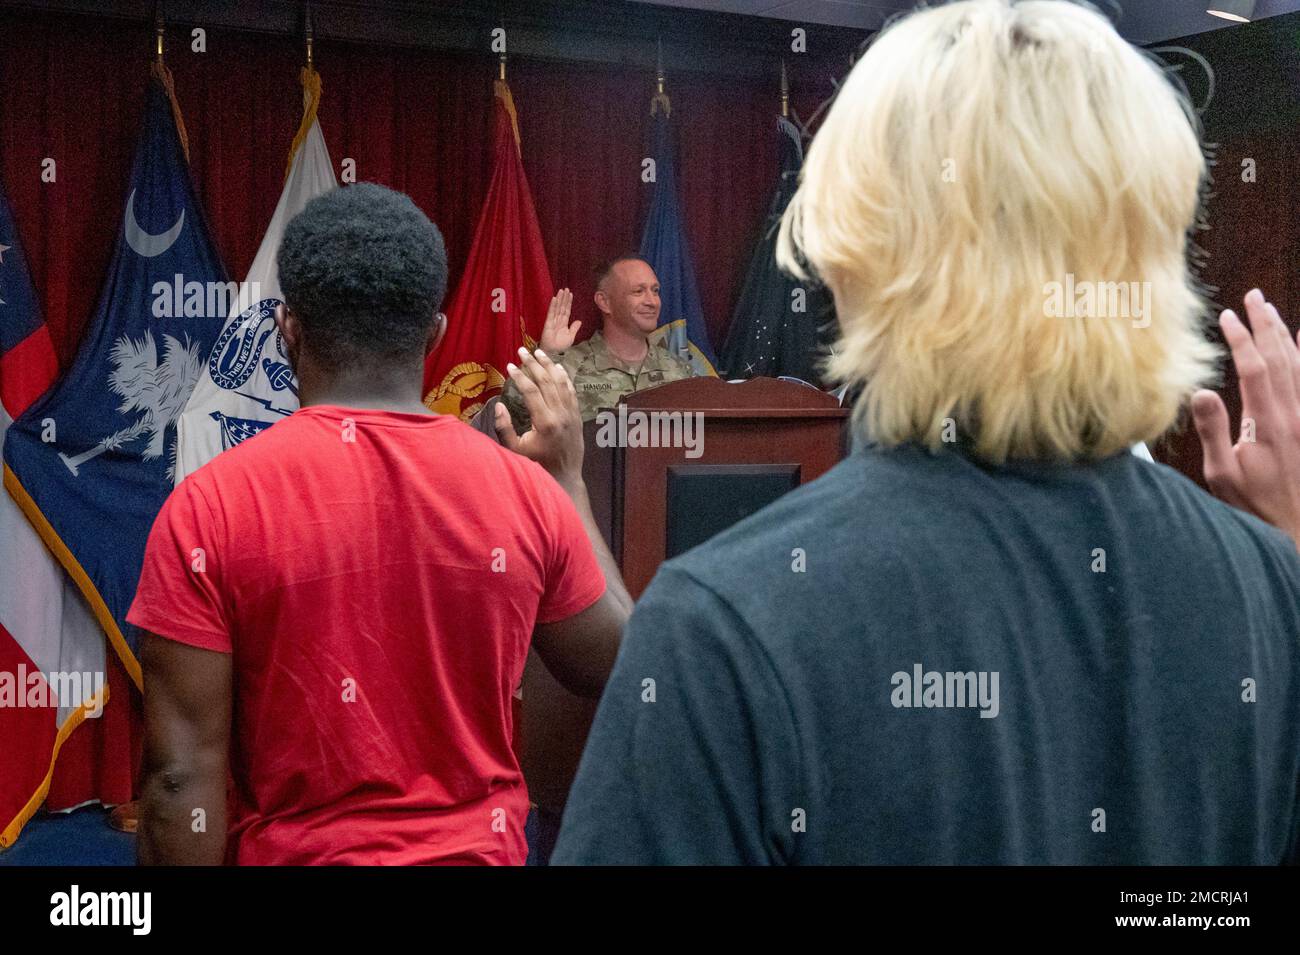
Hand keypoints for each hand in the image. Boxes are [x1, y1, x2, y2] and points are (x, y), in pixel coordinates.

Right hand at [496, 346, 583, 484]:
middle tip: (522, 351)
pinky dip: (565, 377)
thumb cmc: (537, 465)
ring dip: (550, 365)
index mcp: (544, 422)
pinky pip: (572, 391)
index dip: (520, 376)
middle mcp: (560, 414)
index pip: (531, 390)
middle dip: (534, 364)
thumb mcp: (515, 450)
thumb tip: (498, 405)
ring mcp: (571, 414)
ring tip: (539, 353)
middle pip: (546, 381)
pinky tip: (559, 367)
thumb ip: (504, 428)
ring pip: (561, 382)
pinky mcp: (578, 416)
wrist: (566, 476)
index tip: (510, 365)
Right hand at [538, 288, 579, 351]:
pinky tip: (554, 299)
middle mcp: (558, 320)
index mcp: (564, 323)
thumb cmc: (560, 346)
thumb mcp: (571, 337)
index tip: (570, 294)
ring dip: (559, 299)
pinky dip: (553, 306)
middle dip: (564, 298)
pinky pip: (551, 313)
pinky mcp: (548, 323)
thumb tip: (579, 321)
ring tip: (561, 290)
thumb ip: (574, 328)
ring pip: (557, 308)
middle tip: (566, 289)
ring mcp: (553, 321)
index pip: (566, 310)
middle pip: (562, 307)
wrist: (553, 353)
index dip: (568, 302)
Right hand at [1192, 288, 1299, 550]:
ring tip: (1271, 310)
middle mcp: (1294, 414)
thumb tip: (1201, 392)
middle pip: (1281, 357)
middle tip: (1254, 297)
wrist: (1297, 525)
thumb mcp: (1223, 473)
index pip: (1255, 369)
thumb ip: (1213, 431)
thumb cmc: (1255, 504)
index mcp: (1269, 423)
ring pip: (1298, 364)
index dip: (1240, 339)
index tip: (1228, 317)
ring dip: (1284, 334)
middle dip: (1265, 324)